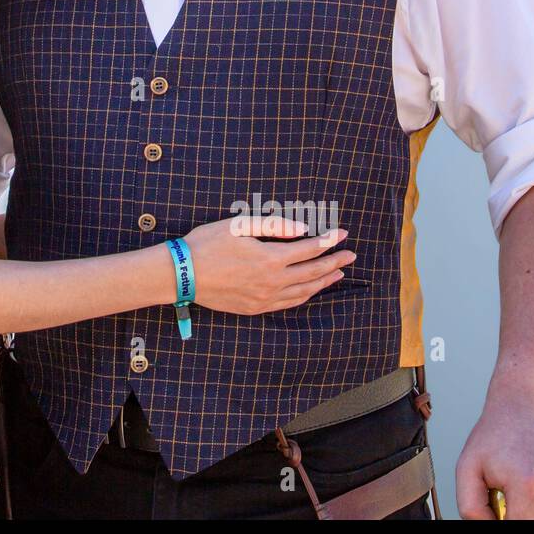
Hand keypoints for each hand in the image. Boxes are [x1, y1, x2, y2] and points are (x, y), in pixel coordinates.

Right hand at [181, 217, 354, 314]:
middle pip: (312, 272)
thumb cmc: (207, 244)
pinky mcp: (255, 308)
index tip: (343, 234)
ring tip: (338, 273)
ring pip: (304, 291)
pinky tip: (310, 291)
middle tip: (351, 255)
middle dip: (334, 262)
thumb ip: (273, 226)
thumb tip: (303, 230)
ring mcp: (264, 298)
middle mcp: (272, 282)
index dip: (329, 241)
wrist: (182, 274)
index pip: (309, 249)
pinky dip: (305, 296)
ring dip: (324, 282)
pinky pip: (288, 304)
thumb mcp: (239, 226)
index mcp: (270, 258)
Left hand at [456, 392, 533, 518]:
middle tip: (502, 501)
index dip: (501, 527)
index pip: (518, 528)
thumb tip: (484, 528)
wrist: (523, 405)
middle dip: (518, 520)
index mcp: (527, 485)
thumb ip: (470, 504)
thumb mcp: (467, 466)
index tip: (493, 513)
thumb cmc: (493, 436)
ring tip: (515, 490)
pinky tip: (529, 483)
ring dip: (532, 516)